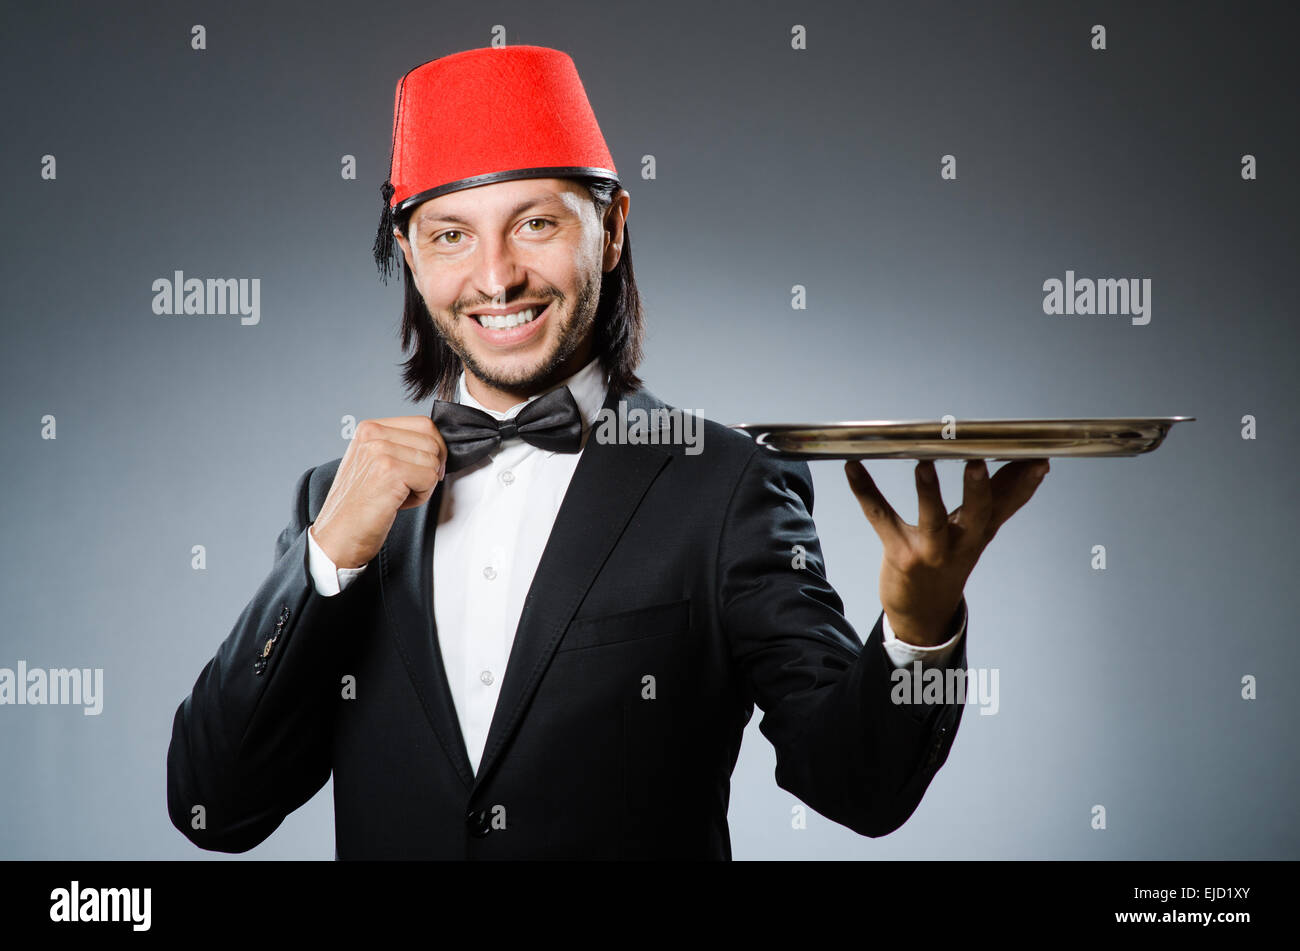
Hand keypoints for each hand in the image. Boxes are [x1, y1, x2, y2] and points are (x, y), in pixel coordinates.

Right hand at [310, 416, 447, 568]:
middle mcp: (373, 435)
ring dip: (424, 485)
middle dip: (429, 468)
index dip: (432, 450)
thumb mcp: (372, 463)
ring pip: (433, 461)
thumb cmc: (357, 505)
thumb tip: (436, 444)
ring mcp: (380, 451)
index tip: (420, 470)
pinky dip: (421, 497)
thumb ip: (398, 446)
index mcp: (369, 428)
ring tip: (397, 495)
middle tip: (407, 487)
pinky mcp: (390, 471)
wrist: (338, 535)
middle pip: (432, 441)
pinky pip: (430, 478)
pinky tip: (397, 503)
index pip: (423, 424)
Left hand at [844, 458, 1048, 645]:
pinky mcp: (900, 554)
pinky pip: (880, 518)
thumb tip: (1034, 465)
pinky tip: (853, 468)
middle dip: (978, 490)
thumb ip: (1002, 499)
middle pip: (976, 515)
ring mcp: (930, 551)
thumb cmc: (950, 562)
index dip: (1024, 484)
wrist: (923, 613)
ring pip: (931, 521)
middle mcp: (960, 543)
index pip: (1006, 506)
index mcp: (980, 533)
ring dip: (927, 492)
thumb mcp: (979, 534)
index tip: (1037, 458)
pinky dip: (865, 491)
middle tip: (978, 463)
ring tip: (923, 464)